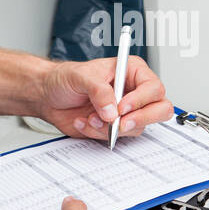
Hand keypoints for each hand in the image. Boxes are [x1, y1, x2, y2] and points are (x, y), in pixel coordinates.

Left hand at [37, 56, 172, 140]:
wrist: (48, 96)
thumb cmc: (65, 78)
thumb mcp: (80, 76)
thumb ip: (99, 90)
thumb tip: (112, 110)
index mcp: (131, 71)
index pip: (153, 88)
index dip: (141, 100)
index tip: (122, 108)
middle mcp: (134, 92)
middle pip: (160, 109)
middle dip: (140, 119)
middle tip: (120, 124)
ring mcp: (127, 112)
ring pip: (137, 127)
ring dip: (111, 127)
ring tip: (90, 117)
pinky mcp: (116, 127)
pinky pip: (118, 138)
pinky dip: (98, 133)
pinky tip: (85, 122)